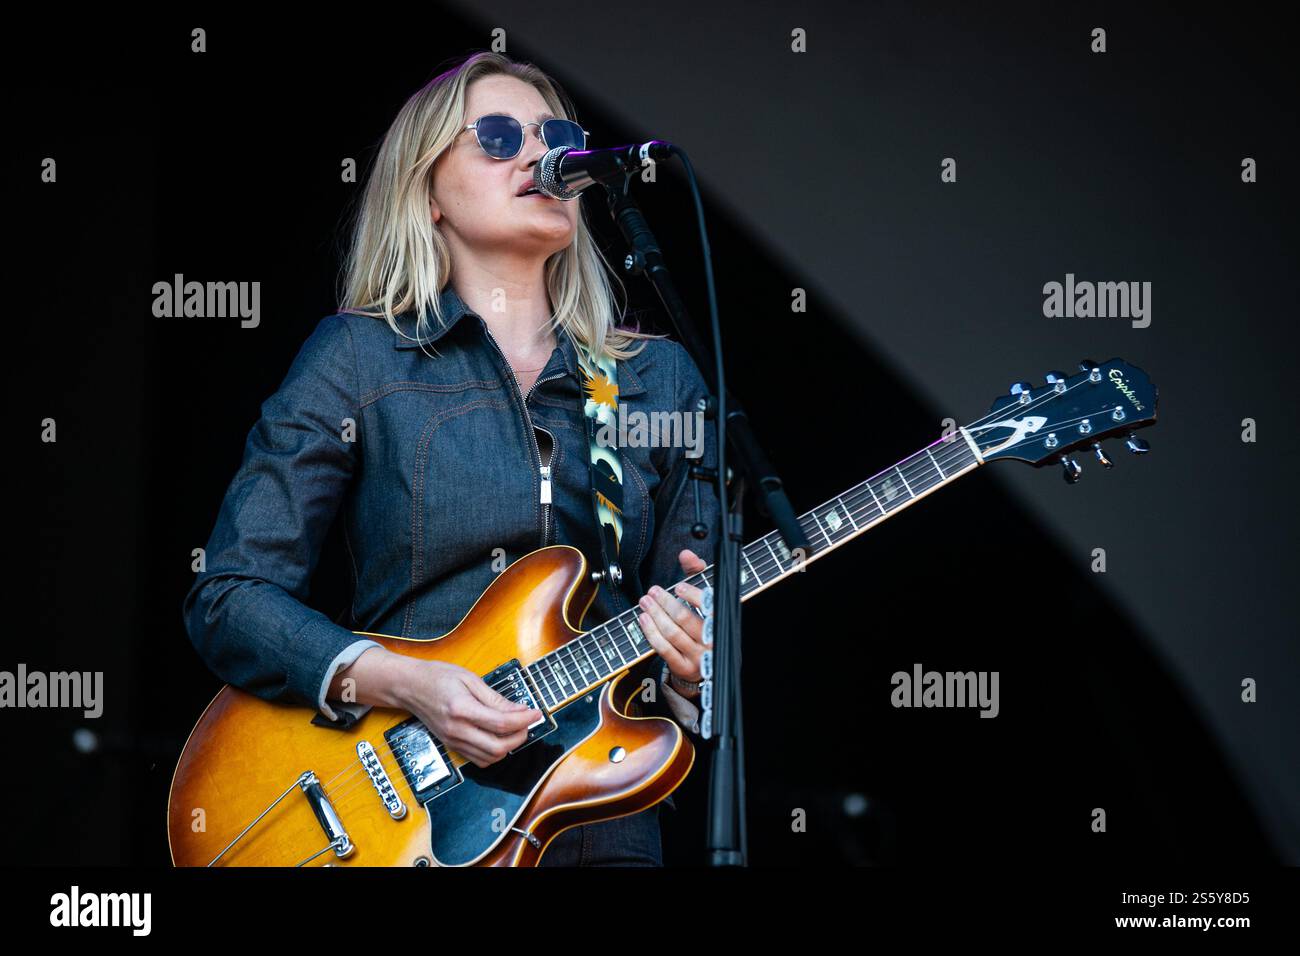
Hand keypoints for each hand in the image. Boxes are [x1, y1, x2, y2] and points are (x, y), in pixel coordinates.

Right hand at [396, 659, 539, 767]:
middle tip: (527, 722)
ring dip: (508, 747)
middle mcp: (456, 730)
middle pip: (497, 747)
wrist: (409, 686)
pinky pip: (478, 759)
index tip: (536, 713)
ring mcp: (452, 741)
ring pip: (490, 758)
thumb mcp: (470, 679)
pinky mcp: (451, 746)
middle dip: (520, 737)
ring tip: (515, 729)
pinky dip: (494, 753)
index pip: (501, 723)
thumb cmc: (437, 677)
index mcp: (461, 709)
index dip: (524, 720)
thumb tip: (520, 709)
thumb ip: (495, 698)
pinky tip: (499, 737)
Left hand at [637, 548, 709, 688]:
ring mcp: (698, 656)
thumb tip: (686, 554)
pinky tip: (644, 619)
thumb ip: (696, 571)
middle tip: (653, 591)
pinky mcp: (684, 667)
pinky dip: (651, 633)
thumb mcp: (703, 595)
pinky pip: (664, 649)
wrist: (705, 660)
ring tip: (645, 602)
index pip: (709, 607)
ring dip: (655, 615)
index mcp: (721, 621)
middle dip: (666, 603)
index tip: (679, 587)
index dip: (693, 596)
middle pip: (686, 619)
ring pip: (672, 634)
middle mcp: (712, 640)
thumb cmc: (703, 621)